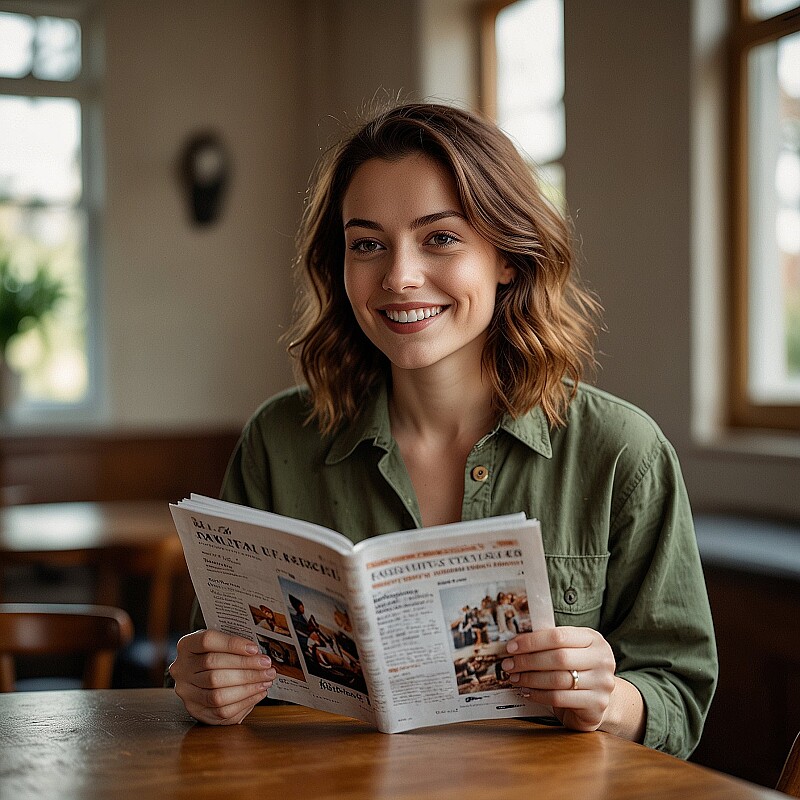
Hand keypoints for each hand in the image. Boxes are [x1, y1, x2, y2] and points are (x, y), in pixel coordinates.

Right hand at [169, 629, 276, 724]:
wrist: (202, 675)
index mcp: (186, 646)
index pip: (207, 641)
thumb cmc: (218, 655)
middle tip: (267, 666)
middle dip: (246, 667)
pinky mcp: (196, 711)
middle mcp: (181, 669)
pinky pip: (222, 711)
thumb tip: (260, 654)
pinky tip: (258, 692)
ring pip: (217, 693)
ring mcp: (186, 692)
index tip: (254, 648)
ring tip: (266, 679)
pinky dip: (244, 701)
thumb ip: (235, 645)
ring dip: (247, 686)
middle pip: (214, 667)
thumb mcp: (221, 643)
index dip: (232, 644)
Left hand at [500, 626, 616, 732]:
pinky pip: (560, 698)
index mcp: (593, 639)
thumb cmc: (578, 670)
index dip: (532, 641)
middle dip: (528, 661)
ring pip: (558, 679)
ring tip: (515, 678)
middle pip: (558, 657)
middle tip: (509, 664)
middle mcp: (602, 659)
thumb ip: (550, 644)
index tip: (512, 647)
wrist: (600, 699)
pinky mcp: (596, 704)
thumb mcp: (571, 650)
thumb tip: (516, 643)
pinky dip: (538, 695)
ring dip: (530, 679)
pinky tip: (527, 692)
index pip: (558, 636)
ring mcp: (602, 683)